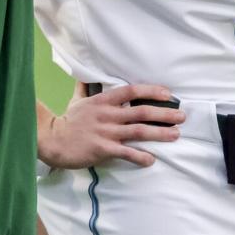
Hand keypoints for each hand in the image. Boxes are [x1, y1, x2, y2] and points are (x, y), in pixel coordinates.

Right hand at [38, 82, 183, 168]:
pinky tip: (152, 159)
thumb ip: (85, 87)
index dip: (151, 90)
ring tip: (176, 134)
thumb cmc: (67, 120)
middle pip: (142, 112)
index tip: (168, 93)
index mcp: (104, 100)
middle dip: (164, 114)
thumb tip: (86, 74)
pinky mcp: (103, 149)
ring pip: (139, 131)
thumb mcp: (77, 100)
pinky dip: (140, 156)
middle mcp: (108, 114)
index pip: (132, 91)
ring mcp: (107, 132)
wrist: (52, 140)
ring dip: (160, 133)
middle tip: (182, 116)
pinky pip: (126, 153)